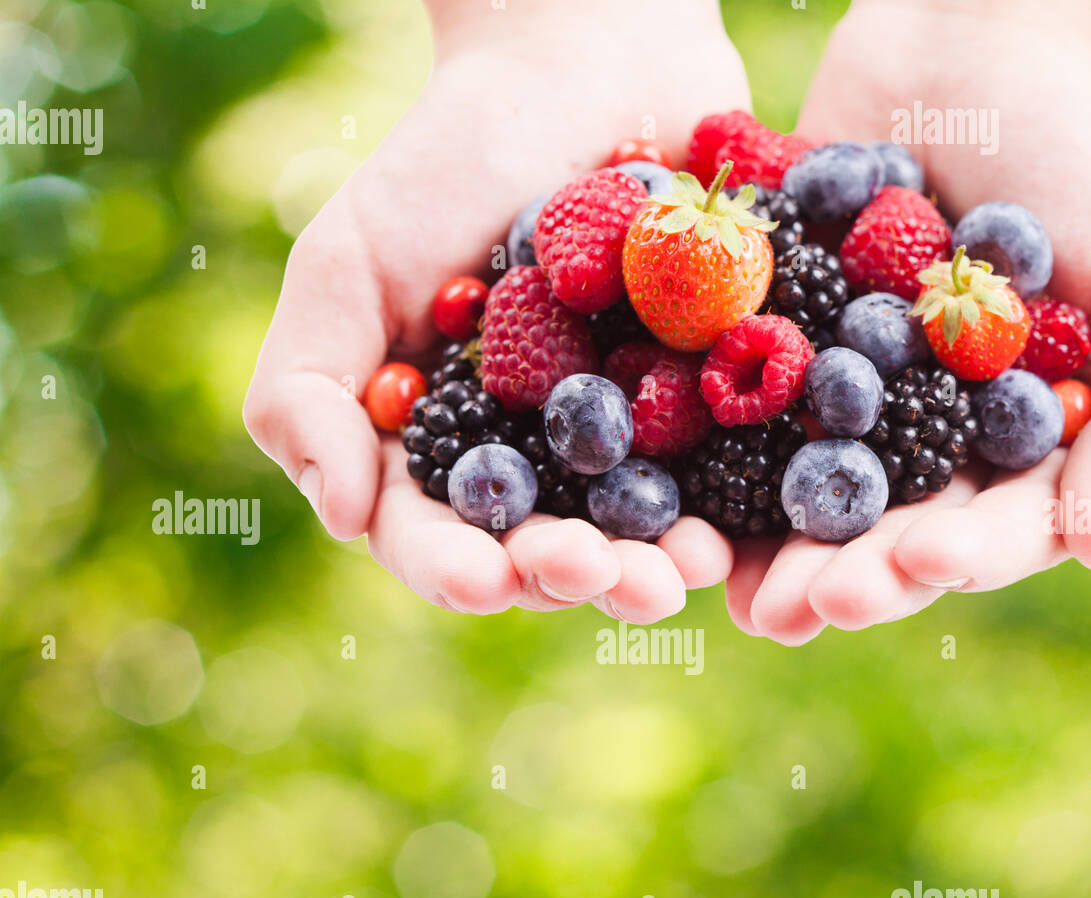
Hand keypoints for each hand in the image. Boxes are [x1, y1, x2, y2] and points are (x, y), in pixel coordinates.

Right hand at [244, 0, 748, 621]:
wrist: (583, 72)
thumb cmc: (447, 163)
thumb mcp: (348, 260)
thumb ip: (309, 387)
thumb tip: (342, 517)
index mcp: (436, 448)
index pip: (429, 533)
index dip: (452, 566)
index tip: (485, 579)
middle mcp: (526, 466)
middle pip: (536, 552)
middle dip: (565, 573)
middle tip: (596, 574)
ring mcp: (615, 448)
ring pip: (625, 535)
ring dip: (648, 567)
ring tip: (678, 574)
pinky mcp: (696, 415)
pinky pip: (711, 479)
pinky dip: (721, 510)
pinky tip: (729, 533)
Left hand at [728, 0, 1090, 643]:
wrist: (963, 56)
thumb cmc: (1078, 167)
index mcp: (1017, 459)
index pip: (996, 532)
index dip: (961, 558)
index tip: (922, 563)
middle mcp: (926, 457)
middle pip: (891, 540)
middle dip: (853, 577)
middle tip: (809, 606)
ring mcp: (844, 422)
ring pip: (807, 509)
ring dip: (775, 559)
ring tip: (745, 600)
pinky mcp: (769, 373)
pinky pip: (735, 433)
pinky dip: (709, 473)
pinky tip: (680, 515)